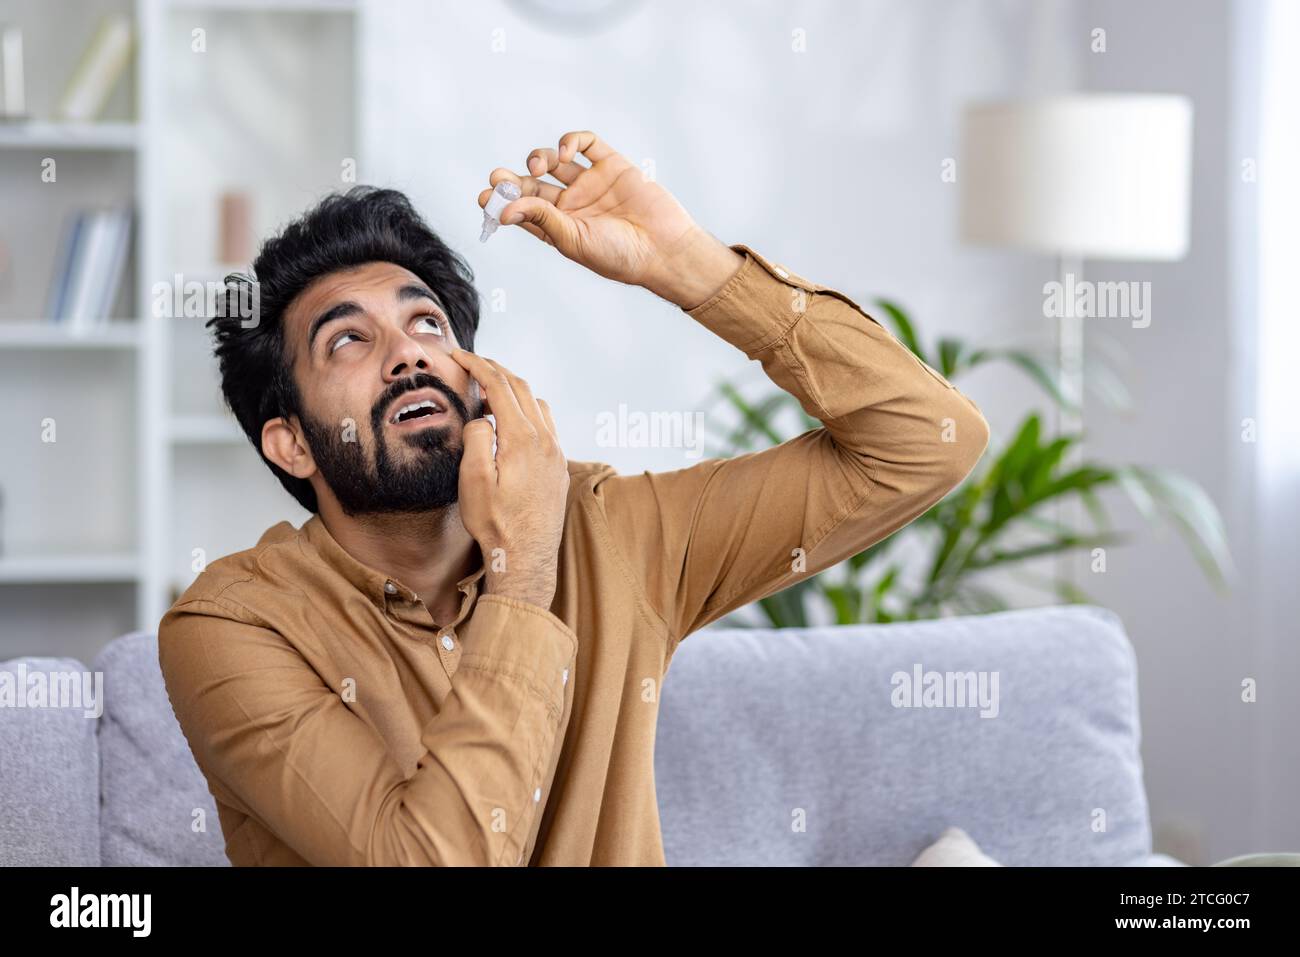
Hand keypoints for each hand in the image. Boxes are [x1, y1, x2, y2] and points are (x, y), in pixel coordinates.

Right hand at [450, 348, 567, 609]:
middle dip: (496, 371)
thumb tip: (482, 418)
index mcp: (522, 439)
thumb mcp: (473, 481)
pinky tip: (515, 422)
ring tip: (492, 391)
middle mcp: (546, 441)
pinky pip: (547, 424)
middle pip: (522, 390)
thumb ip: (476, 439)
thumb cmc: (496, 524)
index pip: (500, 387)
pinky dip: (529, 410)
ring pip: (538, 405)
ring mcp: (556, 454)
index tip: (460, 356)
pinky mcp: (559, 468)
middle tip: (474, 364)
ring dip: (515, 390)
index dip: (479, 366)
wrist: (526, 559)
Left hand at [478, 129, 743, 309]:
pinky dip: (571, 142)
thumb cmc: (619, 254)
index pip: (523, 210)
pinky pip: (586, 144)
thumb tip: (505, 208)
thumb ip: (541, 218)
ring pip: (554, 160)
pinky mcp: (612, 165)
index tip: (486, 197)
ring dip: (538, 158)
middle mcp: (573, 204)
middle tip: (497, 176)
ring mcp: (591, 182)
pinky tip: (566, 154)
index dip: (502, 201)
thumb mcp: (573, 239)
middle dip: (512, 179)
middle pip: (532, 184)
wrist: (664, 248)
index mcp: (560, 227)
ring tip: (536, 168)